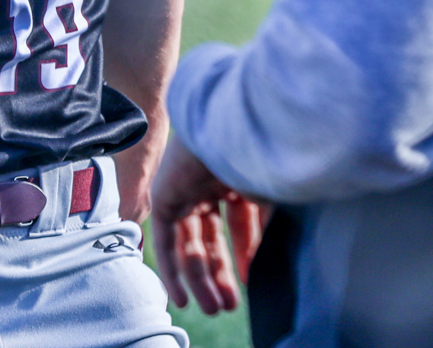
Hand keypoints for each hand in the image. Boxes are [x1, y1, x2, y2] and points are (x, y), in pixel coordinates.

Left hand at [149, 134, 270, 314]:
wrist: (233, 124)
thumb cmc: (259, 152)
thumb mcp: (268, 195)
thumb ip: (264, 226)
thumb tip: (264, 260)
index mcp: (235, 177)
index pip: (238, 223)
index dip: (245, 253)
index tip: (251, 281)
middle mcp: (207, 184)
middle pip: (210, 238)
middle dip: (219, 272)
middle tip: (227, 305)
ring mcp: (184, 189)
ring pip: (188, 244)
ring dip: (199, 278)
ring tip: (212, 309)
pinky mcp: (164, 196)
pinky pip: (164, 239)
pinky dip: (170, 269)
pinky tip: (180, 297)